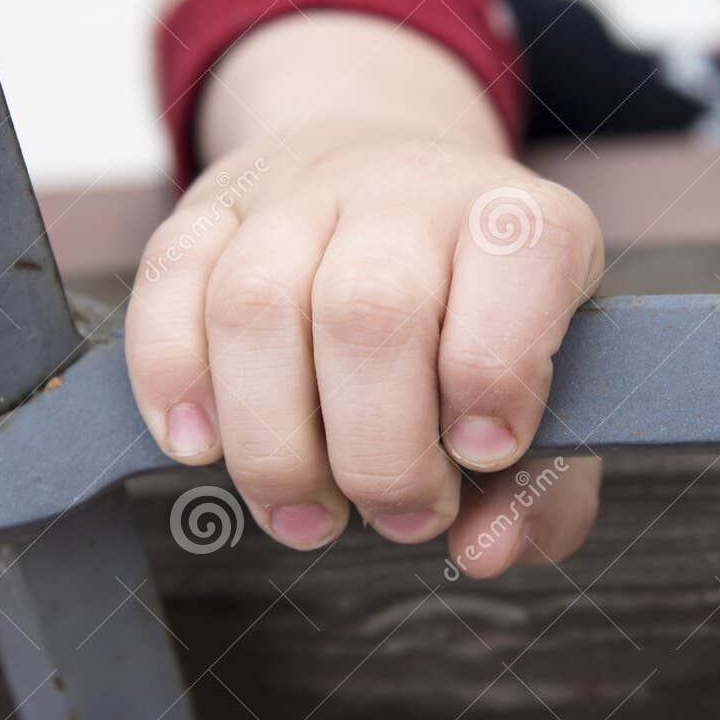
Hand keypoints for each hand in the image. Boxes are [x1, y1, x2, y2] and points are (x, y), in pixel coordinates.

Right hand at [127, 13, 603, 576]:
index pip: (518, 260)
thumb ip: (544, 483)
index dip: (496, 371)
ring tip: (302, 512)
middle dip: (377, 450)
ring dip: (270, 443)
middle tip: (398, 515)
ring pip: (254, 305)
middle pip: (368, 310)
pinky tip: (199, 447)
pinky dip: (171, 379)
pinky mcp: (210, 208)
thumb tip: (486, 550)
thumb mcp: (550, 383)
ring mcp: (298, 194)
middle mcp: (405, 191)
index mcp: (513, 220)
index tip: (482, 452)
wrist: (392, 169)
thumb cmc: (479, 311)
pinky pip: (169, 280)